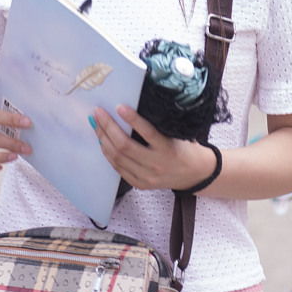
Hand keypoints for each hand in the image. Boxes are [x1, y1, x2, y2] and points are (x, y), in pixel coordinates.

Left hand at [91, 106, 216, 192]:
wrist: (194, 174)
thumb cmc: (184, 148)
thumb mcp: (177, 134)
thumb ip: (157, 126)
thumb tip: (129, 110)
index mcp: (168, 149)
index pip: (147, 132)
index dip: (132, 119)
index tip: (119, 106)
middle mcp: (156, 164)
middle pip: (124, 146)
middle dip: (107, 127)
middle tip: (98, 113)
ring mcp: (147, 177)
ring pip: (117, 157)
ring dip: (103, 139)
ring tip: (96, 125)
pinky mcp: (140, 184)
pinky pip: (118, 168)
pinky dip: (108, 154)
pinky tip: (103, 142)